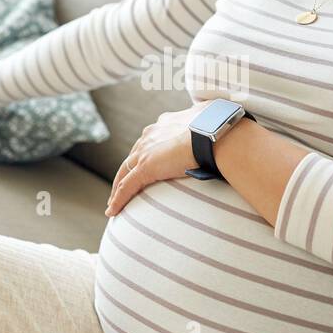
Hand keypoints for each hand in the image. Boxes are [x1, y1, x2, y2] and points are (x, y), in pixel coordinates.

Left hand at [105, 101, 209, 216]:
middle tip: (123, 186)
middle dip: (127, 171)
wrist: (216, 133)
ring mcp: (146, 151)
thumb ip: (209, 122)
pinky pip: (127, 186)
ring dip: (118, 188)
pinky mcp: (146, 167)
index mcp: (164, 124)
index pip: (149, 142)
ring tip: (114, 203)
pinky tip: (112, 212)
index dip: (145, 154)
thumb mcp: (212, 120)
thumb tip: (220, 120)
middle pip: (132, 157)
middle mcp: (150, 135)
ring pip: (124, 172)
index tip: (144, 164)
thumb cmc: (220, 127)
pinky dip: (118, 199)